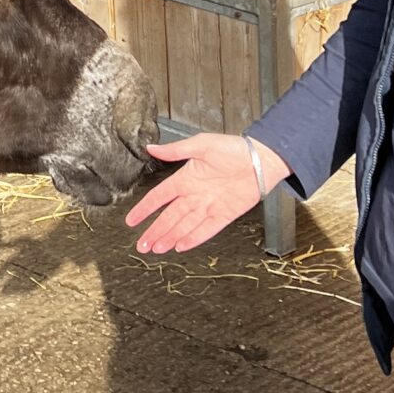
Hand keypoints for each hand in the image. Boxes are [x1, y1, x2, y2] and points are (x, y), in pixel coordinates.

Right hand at [124, 132, 289, 254]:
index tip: (132, 220)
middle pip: (169, 217)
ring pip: (184, 226)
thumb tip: (152, 148)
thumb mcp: (201, 144)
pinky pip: (206, 230)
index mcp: (186, 178)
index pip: (159, 197)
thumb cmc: (234, 148)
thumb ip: (176, 150)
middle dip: (154, 231)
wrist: (261, 159)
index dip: (144, 209)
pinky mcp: (224, 215)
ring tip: (155, 248)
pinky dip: (193, 239)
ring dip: (169, 237)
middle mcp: (195, 195)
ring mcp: (208, 207)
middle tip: (141, 245)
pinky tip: (181, 246)